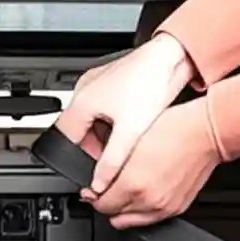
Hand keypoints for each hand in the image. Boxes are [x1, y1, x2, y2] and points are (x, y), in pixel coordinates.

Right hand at [54, 33, 194, 194]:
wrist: (173, 56)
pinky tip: (133, 125)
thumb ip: (112, 161)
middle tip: (117, 157)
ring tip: (129, 139)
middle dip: (97, 148)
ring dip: (107, 136)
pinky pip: (105, 110)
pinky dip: (115, 122)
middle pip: (80, 132)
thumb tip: (99, 184)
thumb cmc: (151, 82)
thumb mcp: (130, 132)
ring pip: (93, 122)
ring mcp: (98, 85)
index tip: (99, 171)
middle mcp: (85, 91)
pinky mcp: (113, 83)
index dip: (80, 160)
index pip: (66, 141)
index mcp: (81, 101)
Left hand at [87, 99, 221, 228]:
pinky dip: (142, 210)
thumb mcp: (131, 140)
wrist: (207, 132)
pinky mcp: (176, 209)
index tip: (93, 188)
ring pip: (131, 221)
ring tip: (125, 190)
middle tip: (107, 189)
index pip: (100, 204)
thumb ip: (110, 165)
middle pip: (114, 216)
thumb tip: (99, 179)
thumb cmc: (174, 128)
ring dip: (124, 209)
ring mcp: (163, 208)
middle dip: (108, 203)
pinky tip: (143, 192)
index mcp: (133, 184)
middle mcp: (148, 201)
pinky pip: (150, 219)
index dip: (93, 195)